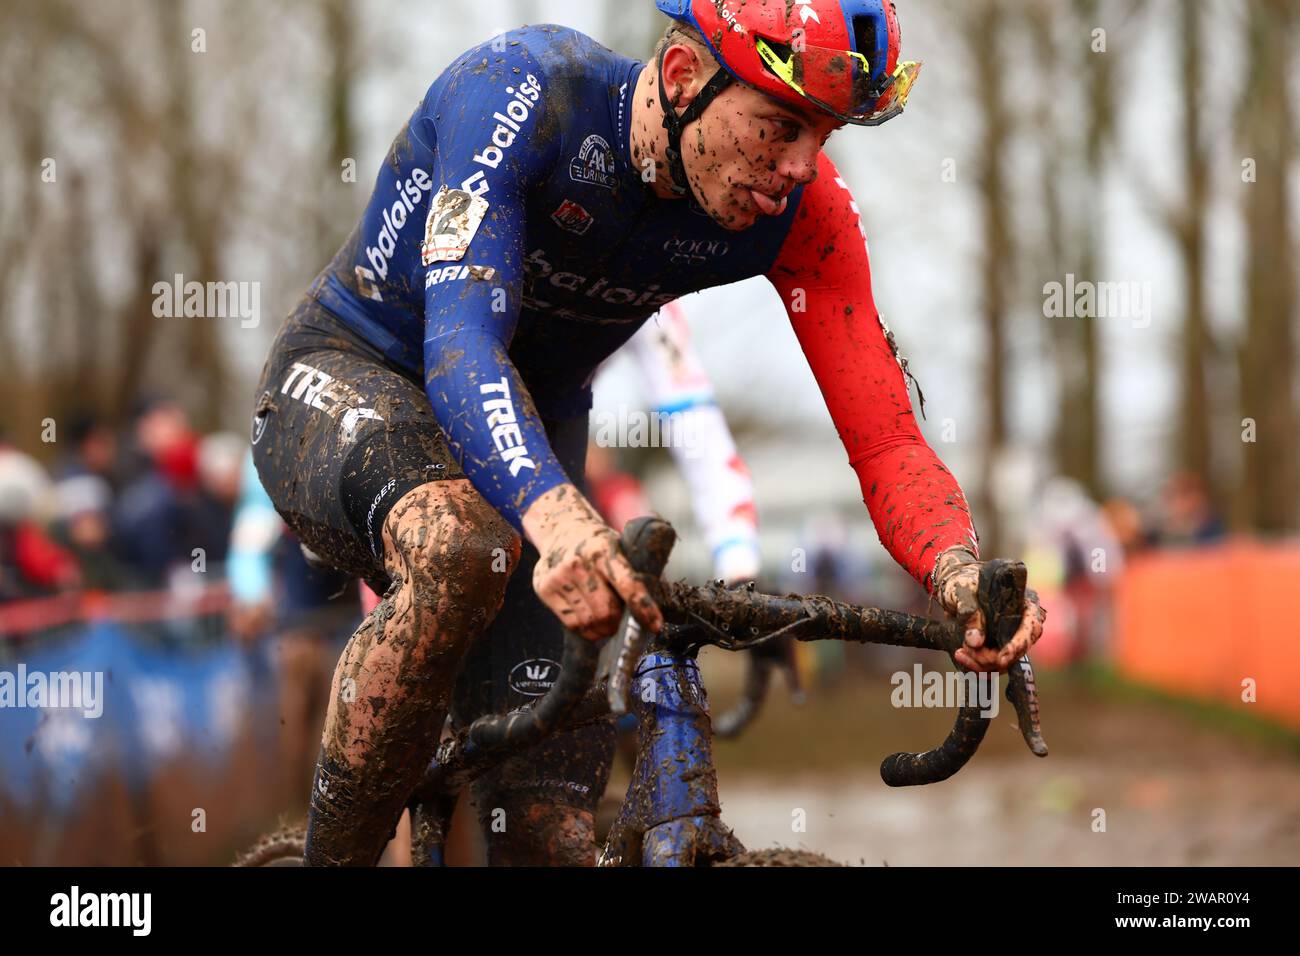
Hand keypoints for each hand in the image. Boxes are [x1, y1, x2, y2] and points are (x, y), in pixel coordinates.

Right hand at [522, 484, 663, 641]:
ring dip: (602, 628)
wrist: (561, 529)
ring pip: (588, 622)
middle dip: (618, 623)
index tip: (655, 625)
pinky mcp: (544, 588)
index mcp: (604, 549)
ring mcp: (558, 576)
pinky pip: (571, 624)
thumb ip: (631, 575)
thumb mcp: (618, 547)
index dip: (643, 608)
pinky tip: (590, 619)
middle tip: (621, 621)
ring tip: (606, 621)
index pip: (628, 584)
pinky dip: (586, 629)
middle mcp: (578, 562)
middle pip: (606, 612)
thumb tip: (647, 613)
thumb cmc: (597, 544)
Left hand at [932, 547, 1045, 672]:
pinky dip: (977, 665)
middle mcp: (1023, 621)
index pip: (1031, 626)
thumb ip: (968, 611)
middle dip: (993, 658)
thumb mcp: (962, 591)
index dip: (1018, 644)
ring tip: (961, 651)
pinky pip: (993, 665)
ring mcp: (1012, 636)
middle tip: (966, 650)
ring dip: (981, 662)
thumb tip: (975, 641)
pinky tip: (961, 655)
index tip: (1001, 659)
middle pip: (1019, 650)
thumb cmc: (961, 582)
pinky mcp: (999, 648)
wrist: (952, 589)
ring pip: (1005, 661)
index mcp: (1023, 601)